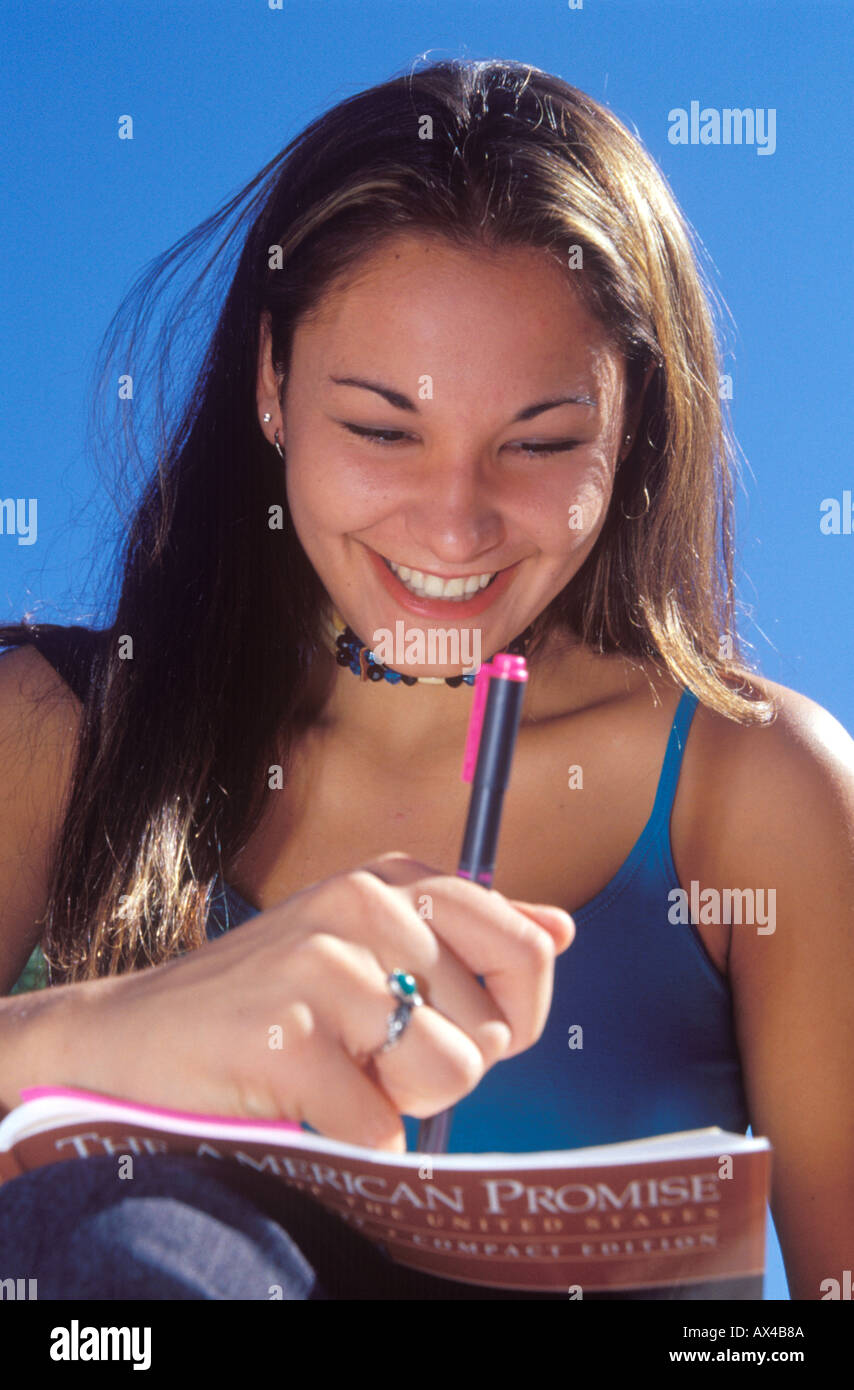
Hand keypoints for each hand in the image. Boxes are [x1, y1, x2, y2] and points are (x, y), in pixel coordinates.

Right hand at [83, 852, 574, 1151]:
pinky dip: (348, 1138)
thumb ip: (468, 936)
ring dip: (397, 1102)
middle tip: (361, 1052)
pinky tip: (298, 1100)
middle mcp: (362, 904)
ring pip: (449, 1075)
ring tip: (332, 1071)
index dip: (511, 1014)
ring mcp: (321, 964)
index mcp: (392, 880)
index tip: (452, 1026)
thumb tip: (561, 928)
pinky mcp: (286, 1036)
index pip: (527, 947)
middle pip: (492, 1030)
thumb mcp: (371, 946)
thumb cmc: (268, 1000)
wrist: (131, 1037)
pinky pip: (381, 1128)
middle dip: (439, 1067)